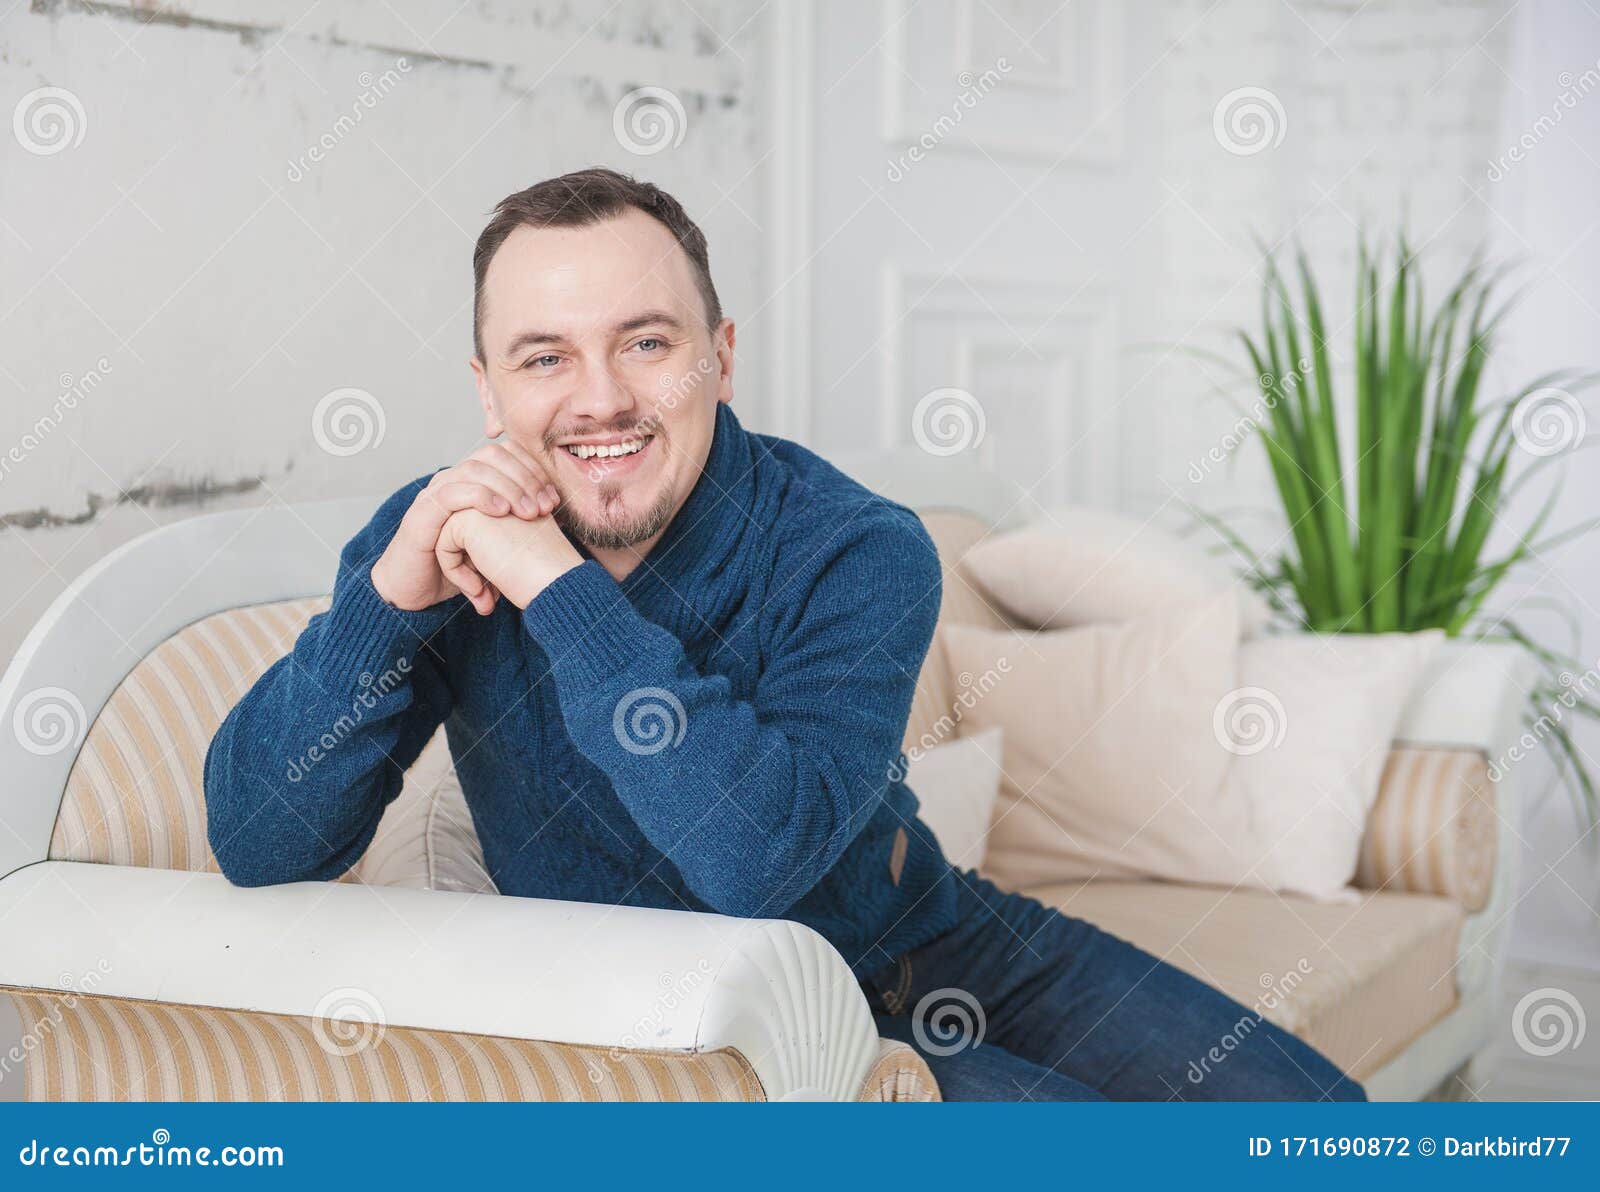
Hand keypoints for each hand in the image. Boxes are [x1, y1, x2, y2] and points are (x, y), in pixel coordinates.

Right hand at [370, 441, 558, 611]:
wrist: (415, 590)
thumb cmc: (457, 567)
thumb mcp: (496, 545)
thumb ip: (520, 531)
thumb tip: (558, 528)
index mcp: (472, 482)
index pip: (507, 454)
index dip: (533, 470)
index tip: (554, 498)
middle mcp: (453, 480)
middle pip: (494, 455)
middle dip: (526, 478)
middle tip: (545, 506)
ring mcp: (436, 493)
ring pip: (475, 469)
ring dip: (508, 487)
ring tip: (528, 512)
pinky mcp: (423, 514)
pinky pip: (452, 493)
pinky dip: (480, 497)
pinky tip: (502, 512)